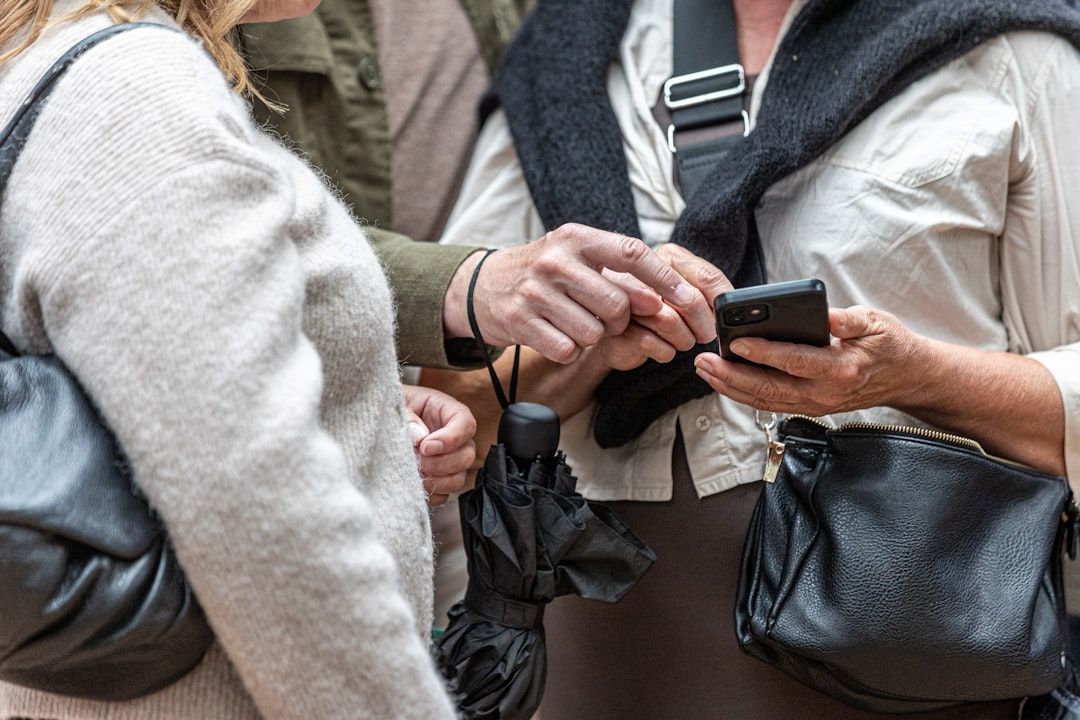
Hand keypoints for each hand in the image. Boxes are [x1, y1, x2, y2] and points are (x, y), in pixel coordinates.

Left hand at [402, 385, 476, 506]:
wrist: (379, 425)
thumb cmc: (391, 407)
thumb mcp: (397, 403)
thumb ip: (408, 416)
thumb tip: (419, 437)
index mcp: (448, 412)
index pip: (466, 424)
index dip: (450, 439)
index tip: (425, 447)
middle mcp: (454, 438)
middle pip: (467, 455)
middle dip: (441, 463)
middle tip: (417, 461)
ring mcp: (448, 461)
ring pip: (459, 479)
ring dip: (436, 481)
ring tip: (413, 473)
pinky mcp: (438, 480)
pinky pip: (443, 495)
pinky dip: (428, 493)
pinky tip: (412, 483)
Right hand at [443, 224, 715, 363]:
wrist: (481, 286)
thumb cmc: (543, 273)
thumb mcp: (576, 256)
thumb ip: (616, 272)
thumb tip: (663, 301)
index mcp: (577, 237)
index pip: (632, 254)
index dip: (666, 280)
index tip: (691, 302)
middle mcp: (556, 259)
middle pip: (617, 304)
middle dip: (620, 321)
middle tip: (605, 318)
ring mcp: (535, 290)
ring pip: (593, 331)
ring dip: (592, 336)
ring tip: (573, 323)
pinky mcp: (519, 320)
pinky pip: (566, 348)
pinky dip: (567, 349)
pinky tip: (554, 334)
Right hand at [601, 244, 733, 370]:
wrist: (623, 334)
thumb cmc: (661, 311)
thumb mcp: (688, 294)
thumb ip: (709, 292)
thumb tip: (731, 305)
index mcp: (667, 257)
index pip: (706, 276)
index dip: (722, 301)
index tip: (727, 317)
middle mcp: (643, 272)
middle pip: (689, 298)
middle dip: (704, 325)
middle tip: (707, 335)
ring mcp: (625, 299)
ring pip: (669, 321)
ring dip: (684, 340)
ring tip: (684, 341)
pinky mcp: (616, 327)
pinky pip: (651, 343)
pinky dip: (665, 352)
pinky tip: (664, 348)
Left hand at [693, 306, 921, 414]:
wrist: (905, 377)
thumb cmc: (889, 345)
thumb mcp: (876, 322)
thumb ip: (849, 320)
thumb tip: (825, 316)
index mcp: (840, 369)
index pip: (794, 361)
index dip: (763, 353)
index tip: (735, 342)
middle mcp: (824, 393)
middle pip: (768, 388)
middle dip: (731, 375)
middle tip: (704, 360)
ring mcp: (814, 404)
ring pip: (764, 400)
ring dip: (730, 387)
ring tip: (705, 370)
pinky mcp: (808, 407)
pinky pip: (770, 403)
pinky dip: (743, 394)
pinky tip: (724, 380)